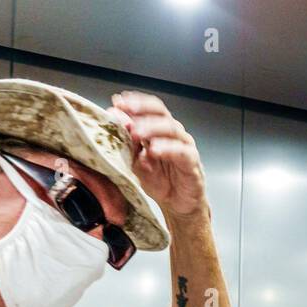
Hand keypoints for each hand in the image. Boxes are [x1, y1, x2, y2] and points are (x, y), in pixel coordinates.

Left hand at [107, 91, 206, 216]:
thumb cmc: (161, 183)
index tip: (118, 101)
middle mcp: (173, 135)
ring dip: (152, 128)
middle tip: (127, 110)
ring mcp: (184, 147)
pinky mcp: (192, 162)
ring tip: (136, 133)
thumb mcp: (135, 163)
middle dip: (142, 109)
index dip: (135, 102)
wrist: (178, 205)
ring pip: (171, 129)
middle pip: (161, 112)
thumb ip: (127, 143)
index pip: (149, 108)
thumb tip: (114, 119)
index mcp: (159, 131)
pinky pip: (182, 151)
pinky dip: (168, 149)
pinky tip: (155, 150)